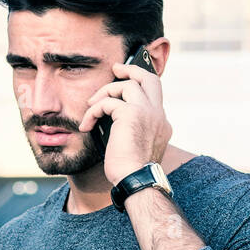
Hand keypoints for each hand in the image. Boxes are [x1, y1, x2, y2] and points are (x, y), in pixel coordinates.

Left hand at [77, 60, 172, 185]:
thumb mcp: (136, 147)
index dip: (140, 86)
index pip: (154, 95)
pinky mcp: (131, 114)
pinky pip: (107, 102)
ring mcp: (147, 112)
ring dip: (105, 92)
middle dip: (131, 69)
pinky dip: (93, 111)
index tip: (127, 82)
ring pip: (126, 85)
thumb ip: (133, 130)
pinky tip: (87, 125)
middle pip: (149, 78)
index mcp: (162, 123)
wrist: (136, 180)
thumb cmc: (131, 172)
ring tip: (91, 105)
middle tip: (116, 69)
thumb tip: (114, 120)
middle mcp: (158, 114)